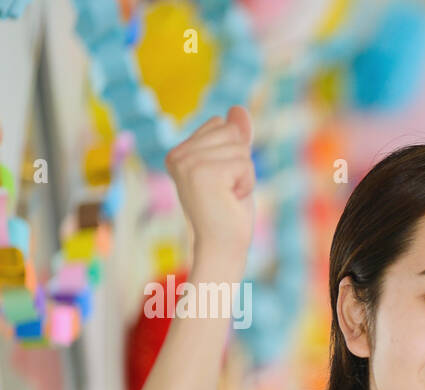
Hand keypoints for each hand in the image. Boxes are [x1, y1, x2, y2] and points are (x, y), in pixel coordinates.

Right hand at [164, 105, 255, 271]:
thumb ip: (235, 138)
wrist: (223, 247)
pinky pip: (245, 163)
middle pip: (231, 132)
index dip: (234, 154)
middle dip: (241, 163)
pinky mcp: (203, 173)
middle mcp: (177, 155)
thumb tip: (238, 108)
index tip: (222, 181)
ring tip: (228, 196)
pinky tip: (231, 199)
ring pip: (240, 148)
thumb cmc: (229, 212)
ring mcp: (188, 163)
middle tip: (227, 191)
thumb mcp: (234, 168)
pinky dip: (247, 183)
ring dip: (245, 175)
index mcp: (178, 152)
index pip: (220, 124)